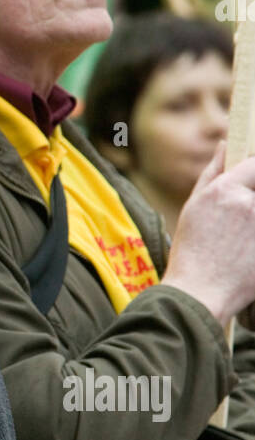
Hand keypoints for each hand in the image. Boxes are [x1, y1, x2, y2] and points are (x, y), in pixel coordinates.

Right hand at [163, 145, 254, 326]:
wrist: (199, 294)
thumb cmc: (191, 251)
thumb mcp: (194, 206)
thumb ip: (212, 172)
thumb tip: (224, 145)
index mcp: (226, 190)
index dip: (254, 171)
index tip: (251, 180)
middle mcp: (248, 204)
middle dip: (252, 200)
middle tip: (240, 220)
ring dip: (251, 224)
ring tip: (240, 239)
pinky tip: (247, 251)